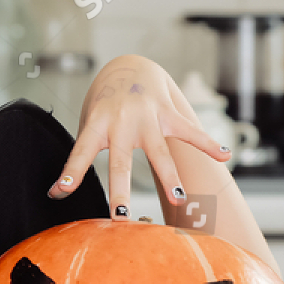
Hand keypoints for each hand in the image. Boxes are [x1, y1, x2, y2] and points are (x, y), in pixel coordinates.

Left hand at [49, 55, 230, 215]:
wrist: (129, 66)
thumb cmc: (104, 106)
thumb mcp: (89, 123)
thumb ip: (83, 154)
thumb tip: (60, 195)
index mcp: (97, 126)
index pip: (79, 153)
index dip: (69, 174)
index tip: (58, 193)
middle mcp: (121, 122)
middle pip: (121, 162)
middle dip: (121, 191)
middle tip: (120, 217)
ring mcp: (146, 117)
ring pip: (159, 151)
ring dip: (169, 177)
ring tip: (179, 200)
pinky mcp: (168, 112)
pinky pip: (189, 130)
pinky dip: (208, 143)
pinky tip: (225, 156)